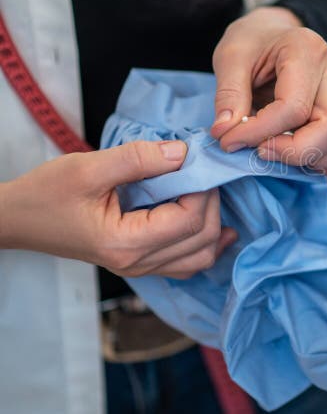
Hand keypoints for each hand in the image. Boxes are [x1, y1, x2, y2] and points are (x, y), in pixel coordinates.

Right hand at [0, 141, 235, 278]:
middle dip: (213, 204)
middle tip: (204, 173)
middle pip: (202, 240)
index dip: (204, 190)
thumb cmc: (47, 193)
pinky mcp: (140, 262)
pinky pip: (186, 263)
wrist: (19, 218)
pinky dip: (204, 243)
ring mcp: (139, 267)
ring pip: (200, 258)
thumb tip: (184, 152)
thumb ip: (138, 159)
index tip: (197, 162)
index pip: (189, 220)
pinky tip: (209, 221)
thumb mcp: (89, 167)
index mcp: (126, 243)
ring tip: (209, 194)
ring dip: (214, 226)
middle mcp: (137, 263)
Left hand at [210, 7, 326, 177]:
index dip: (260, 133)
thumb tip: (225, 133)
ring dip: (318, 159)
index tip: (229, 140)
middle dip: (297, 151)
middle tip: (262, 151)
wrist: (272, 33)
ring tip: (280, 154)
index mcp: (306, 51)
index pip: (294, 107)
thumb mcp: (230, 56)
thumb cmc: (253, 42)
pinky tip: (299, 156)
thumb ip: (228, 94)